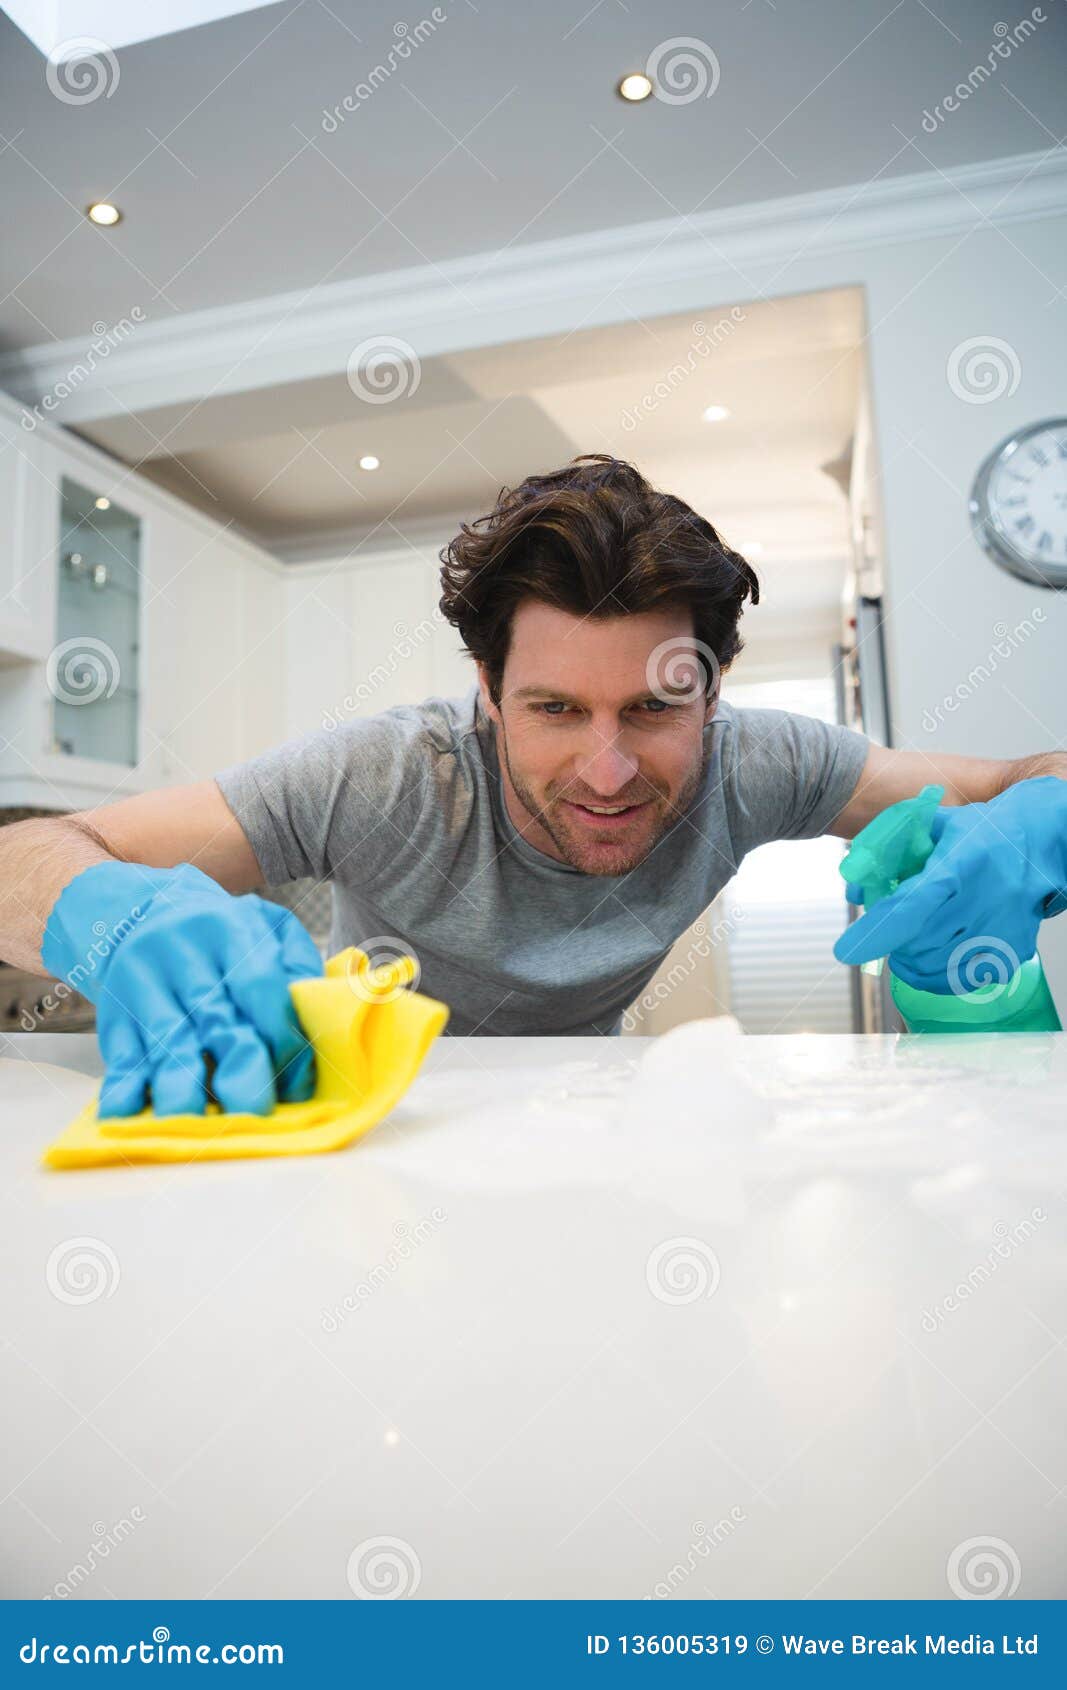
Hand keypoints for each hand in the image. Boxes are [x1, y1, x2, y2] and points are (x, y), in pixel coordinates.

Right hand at [42, 861, 322, 1116]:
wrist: (143, 914)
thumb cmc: (222, 934)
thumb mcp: (268, 927)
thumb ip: (298, 963)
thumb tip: (319, 1014)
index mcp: (227, 929)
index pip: (260, 990)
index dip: (283, 1040)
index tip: (298, 1083)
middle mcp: (181, 955)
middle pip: (214, 1021)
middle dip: (239, 1073)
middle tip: (256, 1113)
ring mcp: (141, 985)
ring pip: (166, 1045)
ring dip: (185, 1091)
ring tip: (203, 1127)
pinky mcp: (114, 1017)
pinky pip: (122, 1060)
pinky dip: (129, 1093)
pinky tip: (139, 1119)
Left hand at [833, 776, 1066, 993]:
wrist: (1048, 837)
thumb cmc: (993, 829)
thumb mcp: (942, 822)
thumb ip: (898, 841)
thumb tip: (858, 866)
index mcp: (962, 861)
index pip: (913, 904)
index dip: (879, 931)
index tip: (848, 950)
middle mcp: (984, 896)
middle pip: (921, 941)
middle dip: (892, 944)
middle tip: (879, 940)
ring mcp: (1002, 925)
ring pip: (941, 965)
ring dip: (911, 964)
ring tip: (903, 952)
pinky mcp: (1013, 946)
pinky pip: (969, 977)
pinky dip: (941, 978)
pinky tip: (930, 966)